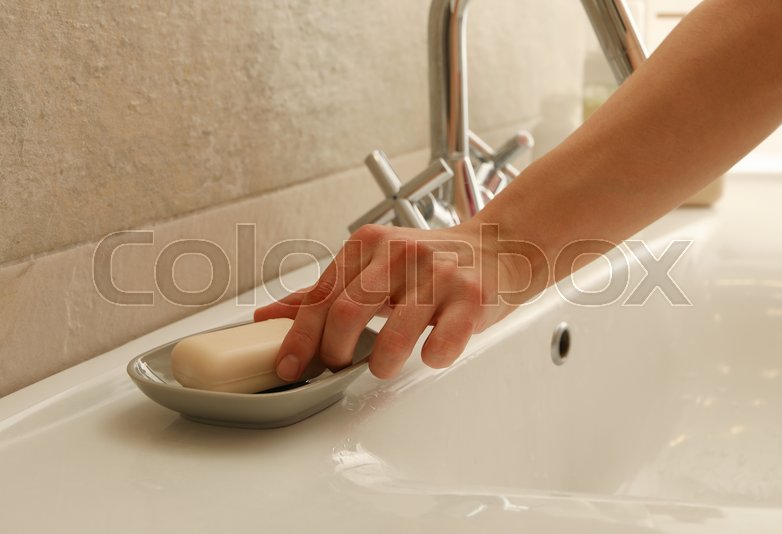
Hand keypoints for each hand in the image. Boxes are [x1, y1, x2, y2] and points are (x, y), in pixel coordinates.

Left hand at [254, 220, 541, 379]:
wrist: (497, 248)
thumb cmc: (430, 264)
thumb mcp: (372, 267)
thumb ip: (324, 292)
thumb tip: (269, 316)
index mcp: (370, 245)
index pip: (322, 296)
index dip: (300, 337)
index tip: (288, 366)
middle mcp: (402, 254)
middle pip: (348, 312)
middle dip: (335, 352)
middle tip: (339, 365)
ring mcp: (439, 274)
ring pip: (394, 334)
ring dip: (382, 362)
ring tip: (384, 365)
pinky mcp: (471, 297)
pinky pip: (443, 342)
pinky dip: (432, 357)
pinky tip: (430, 352)